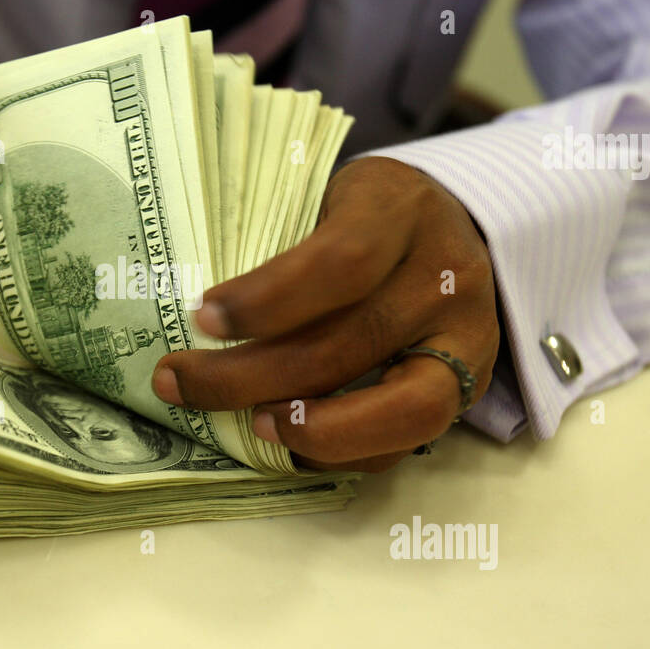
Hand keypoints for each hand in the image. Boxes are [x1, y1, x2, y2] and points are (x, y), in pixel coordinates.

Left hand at [152, 156, 499, 471]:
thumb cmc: (364, 213)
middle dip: (250, 376)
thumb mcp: (325, 196)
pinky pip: (406, 440)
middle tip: (179, 382)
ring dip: (307, 429)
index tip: (201, 318)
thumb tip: (200, 318)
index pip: (342, 261)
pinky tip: (284, 441)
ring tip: (246, 425)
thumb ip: (280, 241)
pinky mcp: (471, 386)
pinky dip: (339, 452)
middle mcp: (446, 276)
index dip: (267, 300)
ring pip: (398, 406)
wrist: (452, 230)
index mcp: (401, 209)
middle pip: (349, 342)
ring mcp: (467, 337)